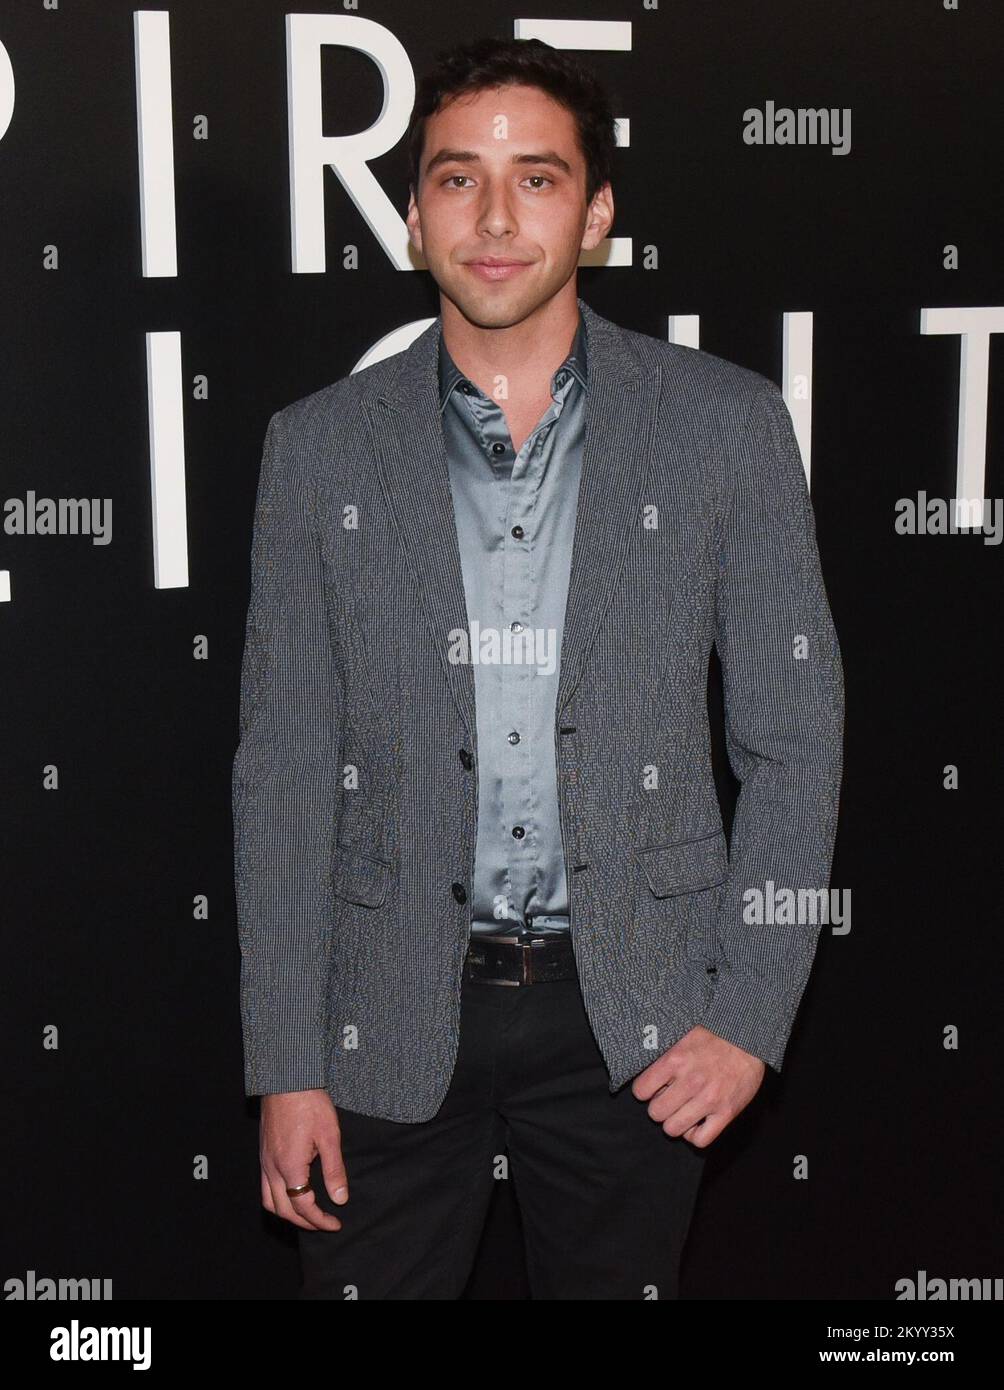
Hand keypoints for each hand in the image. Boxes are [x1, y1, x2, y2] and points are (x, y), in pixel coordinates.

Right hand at [259, 1089, 347, 1229]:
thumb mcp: (329, 1136)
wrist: (286, 1080)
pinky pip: (265, 1187)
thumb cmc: (309, 1103)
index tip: (335, 1223)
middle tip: (324, 1224)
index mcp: (289, 1167)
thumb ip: (334, 1170)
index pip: (303, 1206)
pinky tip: (292, 1194)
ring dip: (288, 1214)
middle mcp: (272, 1169)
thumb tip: (340, 1199)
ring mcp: (264, 1162)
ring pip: (270, 1202)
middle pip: (284, 1210)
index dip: (319, 1220)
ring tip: (307, 1215)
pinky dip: (278, 1200)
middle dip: (304, 1222)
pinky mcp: (263, 1154)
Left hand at [631, 1026, 765, 1146]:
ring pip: (673, 1129)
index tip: (653, 1088)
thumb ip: (663, 1051)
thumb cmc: (714, 1033)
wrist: (749, 1037)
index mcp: (675, 1060)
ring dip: (674, 1122)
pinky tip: (695, 1122)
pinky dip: (694, 1135)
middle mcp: (690, 1081)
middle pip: (655, 1113)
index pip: (641, 1091)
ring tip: (681, 1110)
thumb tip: (641, 1060)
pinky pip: (700, 1140)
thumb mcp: (682, 1033)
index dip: (645, 1091)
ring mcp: (709, 1099)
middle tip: (669, 1099)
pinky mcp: (727, 1112)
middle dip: (659, 1107)